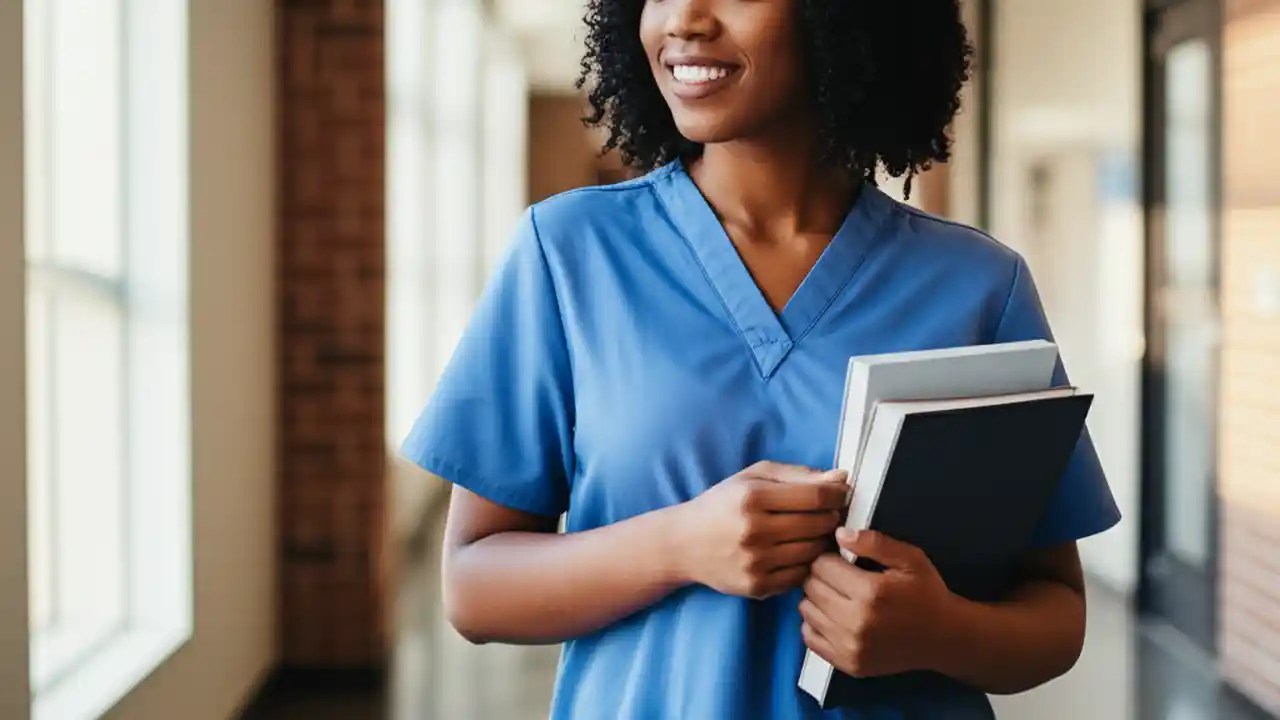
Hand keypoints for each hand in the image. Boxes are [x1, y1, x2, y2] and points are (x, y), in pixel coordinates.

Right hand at [672, 462, 848, 599]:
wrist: (683, 544)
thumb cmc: (722, 504)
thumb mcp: (752, 477)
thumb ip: (796, 475)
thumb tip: (840, 478)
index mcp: (753, 497)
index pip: (816, 496)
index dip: (837, 494)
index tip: (841, 494)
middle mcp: (754, 530)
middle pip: (819, 524)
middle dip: (832, 516)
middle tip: (831, 513)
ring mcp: (756, 562)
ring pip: (814, 551)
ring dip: (823, 541)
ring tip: (815, 532)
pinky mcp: (757, 586)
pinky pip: (801, 575)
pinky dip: (808, 564)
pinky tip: (799, 552)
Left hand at [799, 528, 955, 676]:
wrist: (943, 638)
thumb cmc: (926, 593)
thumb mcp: (910, 558)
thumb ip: (874, 543)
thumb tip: (839, 534)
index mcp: (870, 592)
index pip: (821, 566)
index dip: (829, 558)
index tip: (841, 561)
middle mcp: (856, 622)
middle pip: (811, 587)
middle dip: (821, 577)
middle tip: (839, 578)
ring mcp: (850, 647)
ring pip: (806, 611)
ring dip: (816, 599)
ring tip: (837, 596)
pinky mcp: (848, 664)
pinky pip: (809, 638)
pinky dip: (815, 624)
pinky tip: (833, 617)